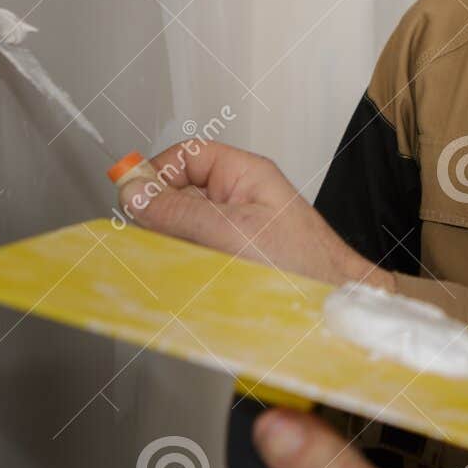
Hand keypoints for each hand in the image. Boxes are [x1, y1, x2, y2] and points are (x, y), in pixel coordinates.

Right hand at [121, 140, 392, 289]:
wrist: (335, 310)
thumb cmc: (305, 266)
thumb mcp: (231, 231)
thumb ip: (179, 211)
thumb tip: (133, 190)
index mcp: (244, 176)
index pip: (186, 157)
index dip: (156, 174)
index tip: (134, 202)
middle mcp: (239, 200)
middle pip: (179, 195)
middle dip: (161, 219)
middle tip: (154, 243)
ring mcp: (235, 232)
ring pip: (183, 230)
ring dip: (171, 248)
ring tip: (177, 267)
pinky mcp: (232, 263)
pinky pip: (194, 258)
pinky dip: (183, 270)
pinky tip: (187, 284)